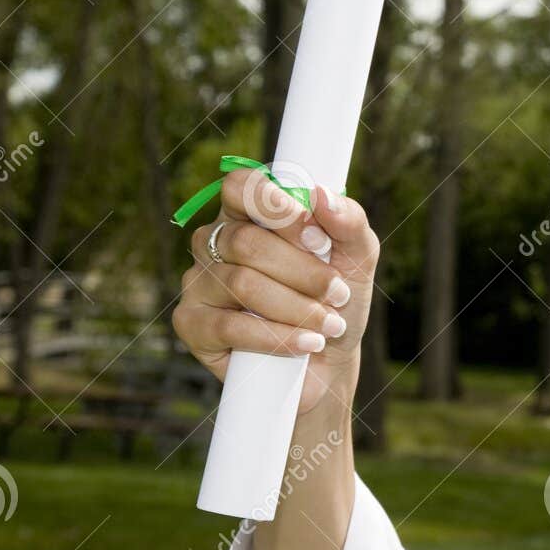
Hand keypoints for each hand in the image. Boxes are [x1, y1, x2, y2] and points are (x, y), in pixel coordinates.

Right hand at [173, 165, 379, 413]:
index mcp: (248, 214)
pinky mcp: (192, 325)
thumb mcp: (357, 258)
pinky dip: (277, 336)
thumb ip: (348, 221)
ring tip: (330, 325)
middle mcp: (215, 243)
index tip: (317, 238)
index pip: (240, 187)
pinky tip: (307, 344)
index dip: (275, 207)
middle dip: (303, 271)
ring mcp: (199, 283)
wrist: (329, 362)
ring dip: (297, 307)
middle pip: (246, 241)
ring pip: (241, 284)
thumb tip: (321, 194)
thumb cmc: (337, 300)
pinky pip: (228, 327)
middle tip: (338, 293)